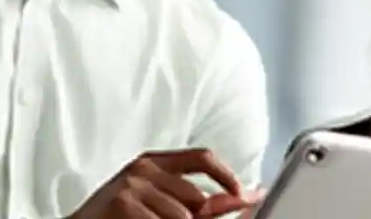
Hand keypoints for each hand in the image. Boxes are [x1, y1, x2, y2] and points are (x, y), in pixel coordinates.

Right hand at [69, 148, 259, 217]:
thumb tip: (247, 197)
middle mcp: (143, 169)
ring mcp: (132, 185)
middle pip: (198, 197)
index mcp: (153, 163)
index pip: (202, 157)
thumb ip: (201, 204)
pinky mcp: (123, 203)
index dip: (226, 176)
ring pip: (184, 217)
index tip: (241, 194)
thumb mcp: (159, 206)